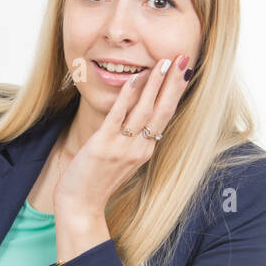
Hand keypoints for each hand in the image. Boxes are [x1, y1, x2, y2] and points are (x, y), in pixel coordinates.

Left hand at [53, 54, 190, 218]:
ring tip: (164, 63)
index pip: (165, 116)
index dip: (175, 92)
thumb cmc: (97, 182)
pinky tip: (135, 79)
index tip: (184, 70)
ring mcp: (122, 148)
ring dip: (155, 85)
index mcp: (146, 151)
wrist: (81, 206)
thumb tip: (136, 118)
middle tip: (183, 58)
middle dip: (174, 84)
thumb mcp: (121, 160)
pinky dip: (128, 97)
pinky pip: (118, 118)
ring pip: (144, 112)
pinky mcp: (103, 146)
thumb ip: (131, 141)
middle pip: (162, 111)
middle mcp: (139, 149)